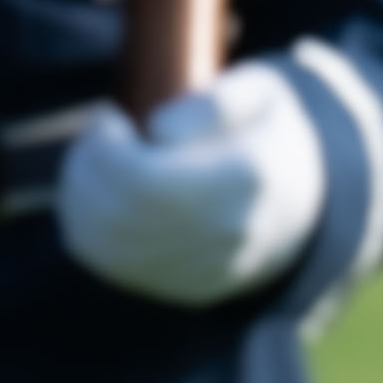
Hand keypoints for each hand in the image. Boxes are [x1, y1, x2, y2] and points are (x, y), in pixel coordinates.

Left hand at [54, 61, 327, 304]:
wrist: (303, 205)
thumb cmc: (267, 134)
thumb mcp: (260, 93)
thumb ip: (213, 101)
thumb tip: (158, 128)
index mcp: (246, 178)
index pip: (146, 178)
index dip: (106, 147)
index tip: (108, 116)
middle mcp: (226, 234)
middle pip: (120, 212)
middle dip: (86, 168)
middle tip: (95, 136)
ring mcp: (205, 270)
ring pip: (106, 243)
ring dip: (79, 195)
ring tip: (92, 161)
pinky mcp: (183, 289)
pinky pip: (108, 264)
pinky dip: (85, 226)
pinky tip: (95, 194)